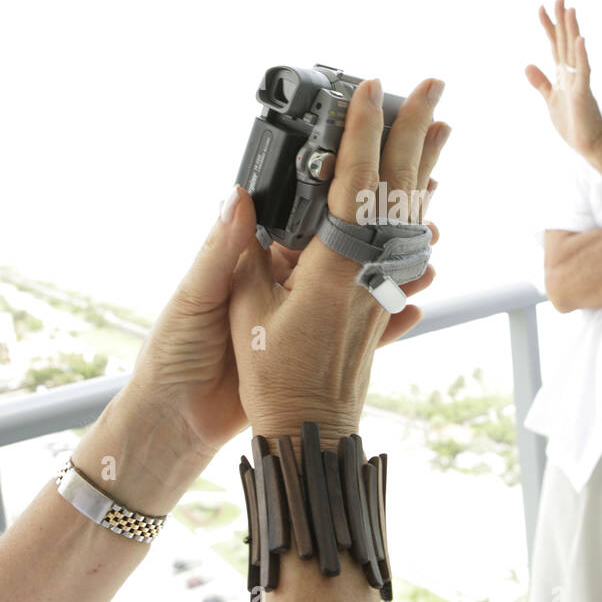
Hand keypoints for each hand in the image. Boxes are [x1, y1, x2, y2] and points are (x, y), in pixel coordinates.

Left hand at [118, 167, 442, 462]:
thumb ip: (221, 250)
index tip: (370, 181)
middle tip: (418, 211)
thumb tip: (238, 196)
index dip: (336, 201)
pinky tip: (413, 306)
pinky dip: (388, 320)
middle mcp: (282, 282)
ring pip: (355, 286)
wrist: (178, 420)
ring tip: (426, 254)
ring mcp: (301, 316)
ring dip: (389, 271)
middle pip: (339, 249)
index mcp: (252, 261)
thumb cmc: (175, 352)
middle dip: (377, 232)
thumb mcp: (197, 296)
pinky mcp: (311, 351)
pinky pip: (358, 331)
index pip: (302, 220)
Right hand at [228, 76, 448, 447]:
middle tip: (435, 86)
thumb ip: (243, 252)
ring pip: (415, 213)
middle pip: (401, 186)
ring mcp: (384, 287)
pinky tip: (430, 207)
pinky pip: (411, 249)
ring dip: (427, 167)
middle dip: (417, 130)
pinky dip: (420, 218)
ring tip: (443, 129)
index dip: (365, 130)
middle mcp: (371, 270)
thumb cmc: (270, 377)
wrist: (310, 431)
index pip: (356, 182)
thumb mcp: (244, 310)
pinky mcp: (386, 304)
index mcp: (335, 265)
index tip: (373, 89)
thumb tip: (240, 201)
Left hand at [525, 0, 601, 155]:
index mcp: (563, 73)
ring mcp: (579, 81)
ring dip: (572, 31)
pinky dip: (582, 55)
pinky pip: (584, 71)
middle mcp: (573, 72)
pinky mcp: (584, 92)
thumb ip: (541, 82)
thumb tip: (527, 65)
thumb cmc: (573, 122)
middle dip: (562, 20)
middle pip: (566, 41)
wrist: (589, 144)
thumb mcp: (551, 99)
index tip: (541, 8)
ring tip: (570, 10)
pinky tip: (580, 40)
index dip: (548, 27)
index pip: (555, 44)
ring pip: (575, 51)